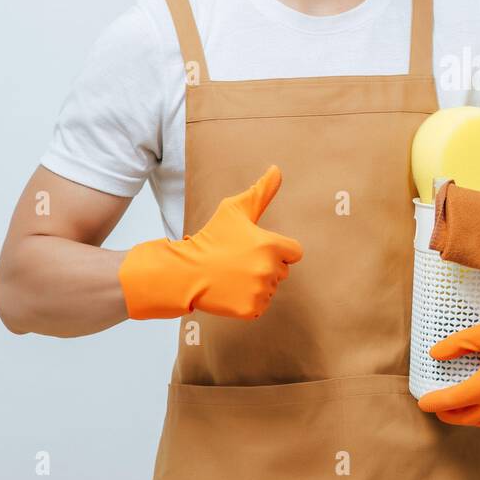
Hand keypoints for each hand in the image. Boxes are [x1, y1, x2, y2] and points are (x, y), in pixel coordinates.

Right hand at [118, 165, 302, 319]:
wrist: (185, 271)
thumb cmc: (211, 238)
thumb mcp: (235, 210)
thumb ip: (261, 192)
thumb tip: (277, 169)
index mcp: (272, 245)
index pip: (294, 252)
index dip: (277, 249)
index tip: (256, 248)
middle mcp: (270, 269)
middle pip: (282, 270)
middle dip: (266, 266)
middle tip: (239, 262)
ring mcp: (261, 291)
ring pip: (270, 288)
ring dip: (256, 283)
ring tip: (232, 275)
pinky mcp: (251, 309)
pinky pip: (260, 305)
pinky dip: (248, 301)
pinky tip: (231, 290)